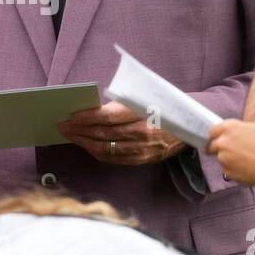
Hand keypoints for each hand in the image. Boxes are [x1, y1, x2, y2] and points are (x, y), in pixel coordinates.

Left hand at [58, 102, 186, 165]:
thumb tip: (93, 107)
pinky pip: (114, 158)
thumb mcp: (146, 95)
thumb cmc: (165, 104)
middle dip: (78, 130)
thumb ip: (122, 102)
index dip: (85, 117)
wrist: (192, 124)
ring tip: (70, 135)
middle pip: (102, 134)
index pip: (106, 117)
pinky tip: (86, 145)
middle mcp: (142, 133)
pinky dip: (97, 152)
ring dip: (84, 142)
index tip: (69, 116)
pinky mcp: (143, 159)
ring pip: (105, 148)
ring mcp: (142, 149)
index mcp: (142, 113)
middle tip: (62, 126)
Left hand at [206, 120, 254, 186]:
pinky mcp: (228, 173)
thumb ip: (240, 130)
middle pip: (212, 146)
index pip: (212, 131)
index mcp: (229, 128)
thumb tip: (235, 133)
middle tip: (233, 152)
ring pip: (222, 159)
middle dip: (220, 149)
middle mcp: (222, 142)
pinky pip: (228, 171)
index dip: (216, 136)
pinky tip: (248, 169)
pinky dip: (235, 171)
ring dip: (229, 160)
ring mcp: (223, 159)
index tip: (219, 139)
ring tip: (247, 161)